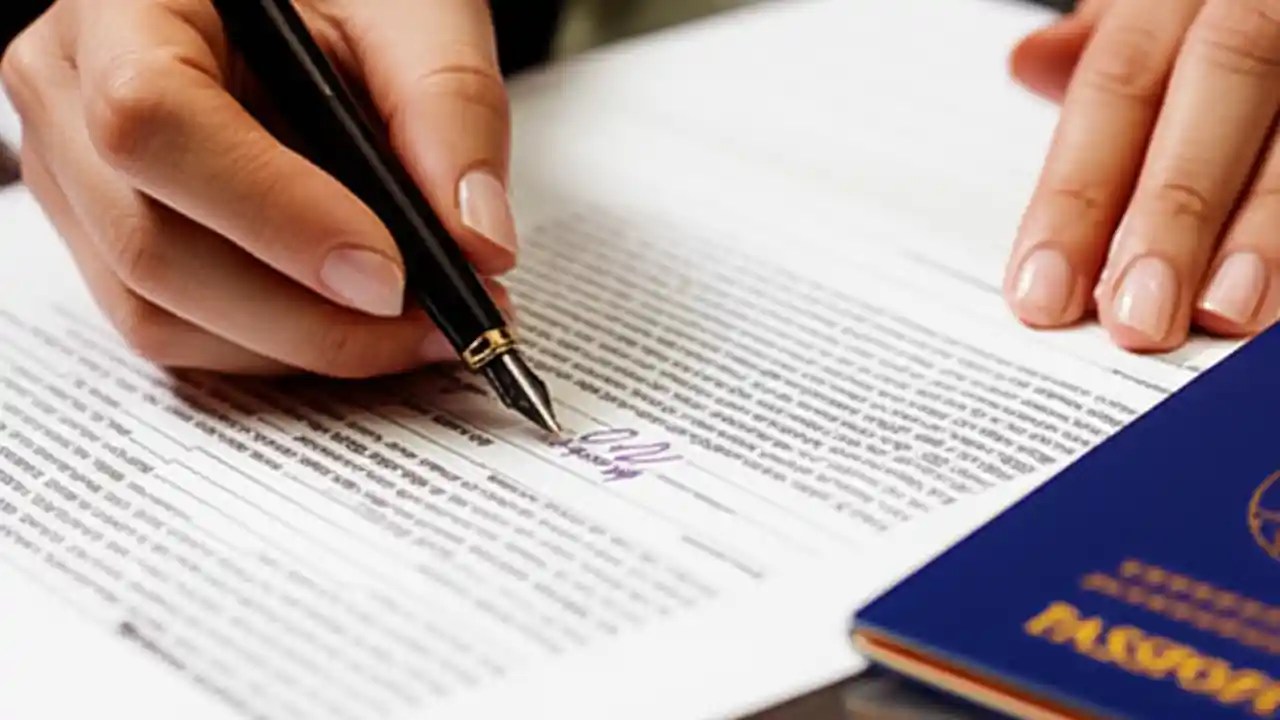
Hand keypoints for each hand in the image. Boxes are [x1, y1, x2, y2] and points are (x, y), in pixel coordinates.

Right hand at [1, 0, 515, 376]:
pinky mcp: (109, 241)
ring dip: (304, 346)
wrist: (302, 6)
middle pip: (153, 246)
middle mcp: (71, 91)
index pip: (155, 120)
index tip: (390, 275)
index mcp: (126, 2)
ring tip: (416, 327)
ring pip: (161, 313)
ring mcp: (76, 177)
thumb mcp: (413, 10)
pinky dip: (282, 348)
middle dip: (311, 316)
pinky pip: (180, 331)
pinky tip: (359, 324)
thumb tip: (478, 245)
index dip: (277, 214)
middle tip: (437, 323)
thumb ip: (450, 106)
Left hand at [1004, 0, 1279, 351]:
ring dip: (1264, 227)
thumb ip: (1111, 38)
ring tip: (1226, 310)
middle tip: (1136, 318)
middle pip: (1217, 90)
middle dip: (1171, 212)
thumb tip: (1030, 60)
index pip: (1118, 82)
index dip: (1078, 190)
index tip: (1042, 291)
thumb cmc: (1229, 7)